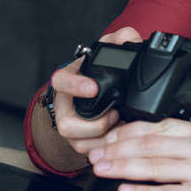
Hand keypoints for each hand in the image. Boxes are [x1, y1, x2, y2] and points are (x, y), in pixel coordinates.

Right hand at [50, 26, 141, 156]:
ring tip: (122, 127)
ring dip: (103, 139)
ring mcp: (71, 126)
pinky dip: (106, 148)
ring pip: (78, 142)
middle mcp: (65, 106)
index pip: (61, 81)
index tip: (92, 87)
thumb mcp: (107, 51)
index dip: (74, 86)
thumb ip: (119, 40)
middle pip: (66, 124)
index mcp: (67, 80)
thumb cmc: (95, 71)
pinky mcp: (80, 141)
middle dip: (93, 126)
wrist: (89, 92)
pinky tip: (121, 139)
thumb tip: (129, 38)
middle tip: (116, 116)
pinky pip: (89, 152)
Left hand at [86, 119, 190, 190]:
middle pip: (151, 145)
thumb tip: (145, 142)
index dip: (127, 132)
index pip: (158, 126)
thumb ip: (186, 142)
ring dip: (122, 168)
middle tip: (96, 155)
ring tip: (102, 170)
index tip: (107, 139)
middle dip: (117, 150)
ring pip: (154, 166)